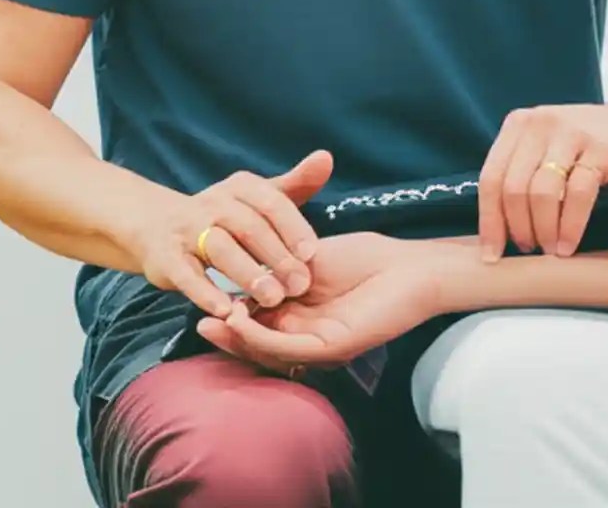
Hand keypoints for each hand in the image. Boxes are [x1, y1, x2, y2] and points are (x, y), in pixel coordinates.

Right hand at [130, 150, 332, 317]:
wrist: (156, 224)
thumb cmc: (226, 214)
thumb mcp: (260, 196)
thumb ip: (296, 182)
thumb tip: (326, 158)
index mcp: (241, 187)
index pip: (272, 203)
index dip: (292, 228)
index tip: (312, 254)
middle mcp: (214, 203)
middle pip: (249, 227)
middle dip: (277, 256)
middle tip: (300, 285)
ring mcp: (188, 229)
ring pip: (220, 249)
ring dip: (248, 274)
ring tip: (272, 299)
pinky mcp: (167, 258)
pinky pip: (187, 275)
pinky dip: (205, 293)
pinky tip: (226, 311)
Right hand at [196, 232, 456, 371]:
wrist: (409, 266)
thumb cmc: (365, 258)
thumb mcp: (307, 258)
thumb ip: (275, 268)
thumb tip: (238, 268)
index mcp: (301, 316)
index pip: (257, 321)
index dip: (230, 313)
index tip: (203, 295)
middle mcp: (307, 336)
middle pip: (257, 342)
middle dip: (226, 333)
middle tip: (197, 318)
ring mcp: (319, 347)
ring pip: (269, 350)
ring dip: (237, 339)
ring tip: (209, 323)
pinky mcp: (332, 348)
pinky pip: (288, 348)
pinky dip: (261, 337)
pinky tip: (240, 322)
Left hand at [478, 102, 607, 260]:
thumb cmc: (592, 144)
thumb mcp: (550, 147)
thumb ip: (524, 172)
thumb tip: (500, 226)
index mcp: (520, 125)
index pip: (490, 178)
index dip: (489, 220)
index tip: (491, 253)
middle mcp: (540, 124)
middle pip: (513, 188)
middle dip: (518, 228)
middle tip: (529, 248)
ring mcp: (571, 134)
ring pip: (542, 193)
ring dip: (543, 229)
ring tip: (550, 249)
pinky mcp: (601, 150)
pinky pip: (577, 195)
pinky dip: (570, 226)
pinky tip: (569, 245)